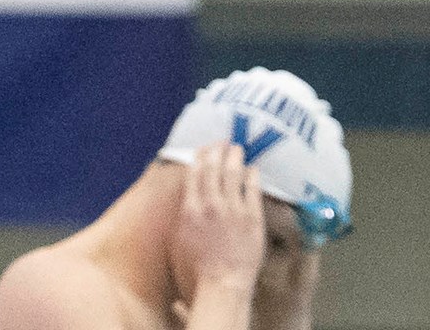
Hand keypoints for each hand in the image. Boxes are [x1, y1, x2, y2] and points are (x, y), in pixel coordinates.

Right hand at [170, 143, 265, 305]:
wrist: (221, 286)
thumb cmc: (195, 275)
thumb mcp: (176, 244)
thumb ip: (180, 221)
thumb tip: (183, 207)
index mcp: (190, 209)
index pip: (194, 176)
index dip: (199, 159)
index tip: (202, 150)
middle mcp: (210, 204)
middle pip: (212, 169)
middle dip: (216, 152)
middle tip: (220, 142)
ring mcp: (232, 209)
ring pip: (232, 174)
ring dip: (234, 158)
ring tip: (236, 148)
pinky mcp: (252, 218)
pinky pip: (252, 190)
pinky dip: (252, 176)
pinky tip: (253, 169)